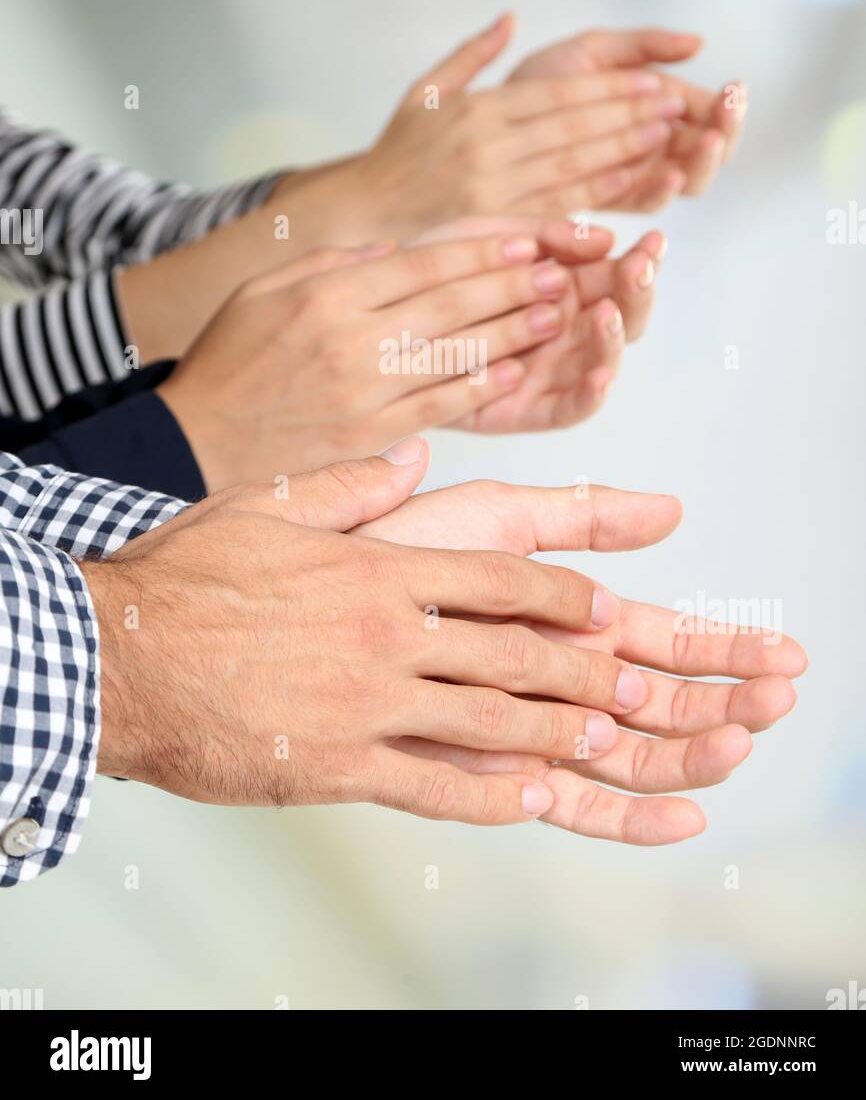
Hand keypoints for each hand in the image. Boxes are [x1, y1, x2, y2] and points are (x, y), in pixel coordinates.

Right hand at [85, 444, 649, 826]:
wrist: (117, 657)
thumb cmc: (186, 578)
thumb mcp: (269, 503)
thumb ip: (354, 482)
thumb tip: (414, 455)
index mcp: (380, 568)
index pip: (499, 578)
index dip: (562, 595)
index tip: (606, 607)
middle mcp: (389, 635)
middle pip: (514, 653)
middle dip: (584, 671)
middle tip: (638, 688)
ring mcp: (368, 705)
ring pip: (490, 721)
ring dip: (557, 733)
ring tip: (607, 743)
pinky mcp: (338, 766)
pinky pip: (433, 789)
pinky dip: (490, 797)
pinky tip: (532, 803)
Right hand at [156, 228, 614, 489]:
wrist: (195, 442)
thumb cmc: (228, 362)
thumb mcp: (260, 291)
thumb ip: (326, 263)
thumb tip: (390, 252)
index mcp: (327, 294)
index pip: (423, 263)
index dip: (482, 251)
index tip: (526, 242)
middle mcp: (352, 338)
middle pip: (451, 303)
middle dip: (511, 284)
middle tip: (559, 271)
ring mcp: (364, 389)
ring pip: (455, 352)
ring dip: (511, 332)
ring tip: (555, 314)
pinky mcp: (370, 434)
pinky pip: (438, 405)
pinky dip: (480, 387)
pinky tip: (514, 371)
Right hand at [266, 14, 685, 242]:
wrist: (363, 214)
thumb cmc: (397, 153)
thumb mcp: (424, 92)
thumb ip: (470, 55)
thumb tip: (509, 18)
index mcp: (476, 111)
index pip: (557, 96)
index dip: (609, 88)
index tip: (650, 79)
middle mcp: (486, 148)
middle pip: (572, 128)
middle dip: (628, 114)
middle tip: (674, 103)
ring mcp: (492, 189)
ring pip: (572, 166)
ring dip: (623, 149)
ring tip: (665, 134)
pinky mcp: (494, 224)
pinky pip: (556, 206)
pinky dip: (597, 194)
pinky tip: (632, 182)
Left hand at [354, 477, 806, 844]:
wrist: (301, 596)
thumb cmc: (388, 545)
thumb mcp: (491, 517)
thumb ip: (577, 515)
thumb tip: (672, 509)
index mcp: (553, 616)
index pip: (657, 637)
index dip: (720, 646)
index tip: (782, 652)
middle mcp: (544, 675)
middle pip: (653, 698)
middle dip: (722, 697)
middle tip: (783, 697)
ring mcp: (517, 724)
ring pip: (622, 751)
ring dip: (687, 750)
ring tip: (745, 740)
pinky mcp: (481, 768)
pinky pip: (562, 801)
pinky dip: (623, 814)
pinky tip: (681, 816)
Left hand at [416, 214, 664, 430]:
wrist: (375, 316)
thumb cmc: (432, 270)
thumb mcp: (489, 236)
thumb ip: (545, 233)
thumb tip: (606, 236)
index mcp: (564, 288)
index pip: (616, 277)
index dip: (640, 261)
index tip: (653, 240)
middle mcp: (564, 333)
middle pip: (621, 320)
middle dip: (636, 295)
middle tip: (638, 270)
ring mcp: (547, 373)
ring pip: (602, 363)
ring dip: (614, 340)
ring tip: (610, 312)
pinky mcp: (523, 411)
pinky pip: (567, 411)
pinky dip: (589, 395)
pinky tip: (600, 374)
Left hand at [508, 26, 746, 211]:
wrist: (487, 117)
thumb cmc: (539, 81)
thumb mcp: (594, 51)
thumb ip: (644, 45)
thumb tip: (699, 43)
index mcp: (657, 109)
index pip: (709, 115)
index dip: (728, 106)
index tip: (736, 89)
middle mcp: (652, 148)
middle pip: (707, 153)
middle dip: (724, 134)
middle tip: (726, 117)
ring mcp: (633, 178)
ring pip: (685, 183)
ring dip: (701, 163)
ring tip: (708, 141)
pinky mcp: (606, 203)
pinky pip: (641, 203)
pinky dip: (661, 189)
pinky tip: (671, 174)